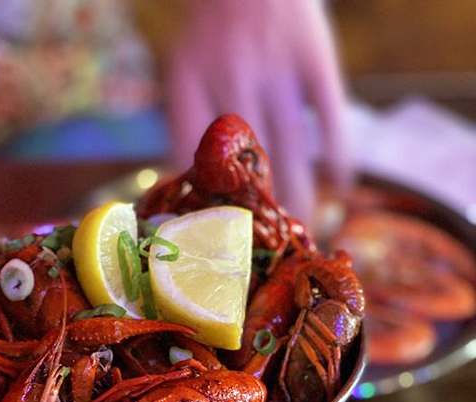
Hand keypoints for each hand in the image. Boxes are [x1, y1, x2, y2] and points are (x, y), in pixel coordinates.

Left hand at [162, 0, 349, 224]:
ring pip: (289, 147)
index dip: (199, 201)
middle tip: (268, 256)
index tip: (210, 243)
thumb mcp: (184, 66)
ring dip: (299, 196)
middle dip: (257, 214)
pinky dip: (337, 153)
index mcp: (187, 77)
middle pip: (244, 160)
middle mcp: (228, 72)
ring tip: (306, 233)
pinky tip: (340, 185)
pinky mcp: (315, 56)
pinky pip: (330, 115)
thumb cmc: (216, 29)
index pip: (189, 154)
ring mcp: (275, 64)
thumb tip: (179, 189)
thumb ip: (185, 122)